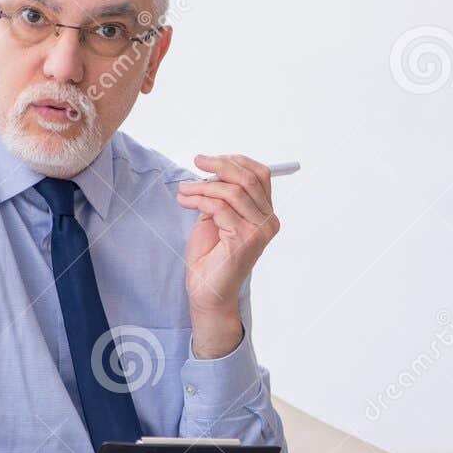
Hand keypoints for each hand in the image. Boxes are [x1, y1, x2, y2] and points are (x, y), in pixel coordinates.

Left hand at [176, 155, 279, 355]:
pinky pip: (219, 207)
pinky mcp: (244, 239)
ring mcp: (258, 231)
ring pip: (232, 191)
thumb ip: (221, 194)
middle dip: (220, 166)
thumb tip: (212, 168)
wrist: (206, 291)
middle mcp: (268, 222)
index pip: (260, 175)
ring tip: (184, 191)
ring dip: (202, 186)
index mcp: (265, 214)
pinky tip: (185, 202)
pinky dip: (198, 200)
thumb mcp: (216, 217)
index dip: (235, 162)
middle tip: (197, 161)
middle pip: (249, 178)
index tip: (209, 161)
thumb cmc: (210, 256)